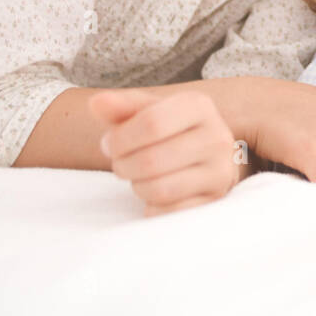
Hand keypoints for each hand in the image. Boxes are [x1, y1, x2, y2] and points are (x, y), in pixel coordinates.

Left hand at [90, 88, 243, 216]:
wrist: (206, 156)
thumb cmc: (168, 131)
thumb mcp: (146, 111)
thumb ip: (121, 107)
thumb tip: (96, 103)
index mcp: (199, 106)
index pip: (151, 123)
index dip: (120, 139)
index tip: (110, 144)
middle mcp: (217, 137)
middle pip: (151, 160)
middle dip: (124, 166)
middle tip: (121, 164)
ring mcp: (220, 171)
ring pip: (160, 189)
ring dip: (138, 187)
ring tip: (139, 178)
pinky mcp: (214, 200)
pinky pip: (170, 211)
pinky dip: (153, 207)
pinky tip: (156, 195)